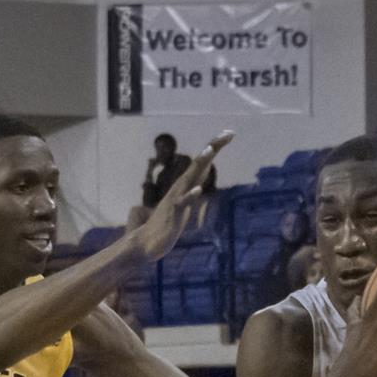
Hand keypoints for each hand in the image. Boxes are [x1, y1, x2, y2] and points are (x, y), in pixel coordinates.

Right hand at [131, 132, 232, 262]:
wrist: (147, 243)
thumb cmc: (167, 224)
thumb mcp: (184, 204)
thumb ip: (190, 192)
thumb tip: (198, 182)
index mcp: (186, 185)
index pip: (203, 163)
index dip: (215, 148)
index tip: (229, 133)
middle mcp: (181, 187)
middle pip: (199, 163)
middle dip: (212, 148)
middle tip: (226, 133)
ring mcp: (176, 199)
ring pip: (190, 178)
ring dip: (200, 163)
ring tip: (210, 150)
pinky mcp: (173, 214)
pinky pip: (183, 203)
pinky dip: (190, 195)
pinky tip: (199, 189)